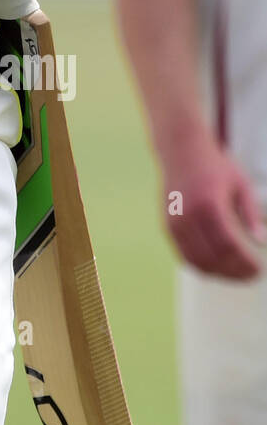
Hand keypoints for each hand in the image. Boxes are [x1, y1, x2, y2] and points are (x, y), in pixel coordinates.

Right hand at [159, 133, 265, 279]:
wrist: (180, 150)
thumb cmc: (214, 166)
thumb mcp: (240, 183)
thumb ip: (251, 213)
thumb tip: (262, 242)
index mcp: (209, 203)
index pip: (228, 245)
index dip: (244, 262)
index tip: (259, 269)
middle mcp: (188, 214)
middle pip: (213, 257)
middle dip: (234, 272)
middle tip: (251, 275)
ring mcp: (175, 221)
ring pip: (197, 261)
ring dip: (219, 273)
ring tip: (236, 273)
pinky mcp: (168, 225)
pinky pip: (184, 255)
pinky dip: (202, 266)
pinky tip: (218, 265)